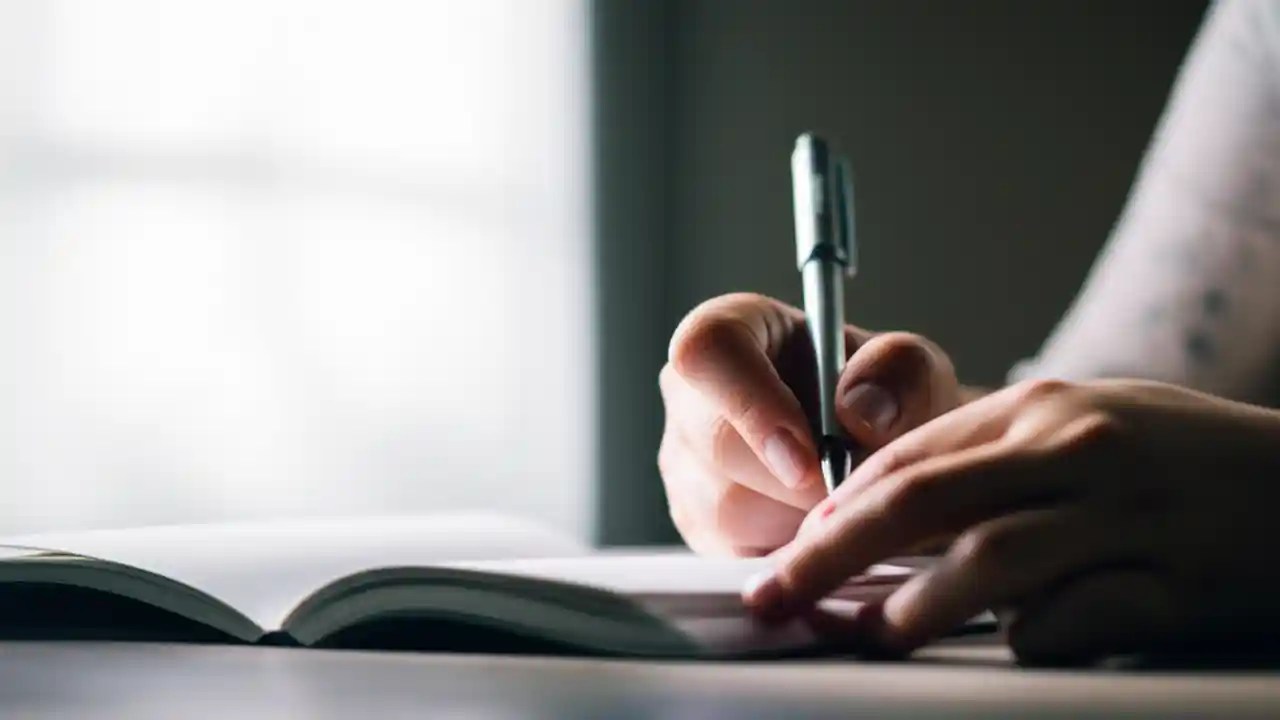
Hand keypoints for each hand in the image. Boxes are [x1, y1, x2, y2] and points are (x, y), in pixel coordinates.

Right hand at [658, 293, 959, 555]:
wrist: (888, 462)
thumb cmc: (890, 404)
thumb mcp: (916, 372)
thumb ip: (899, 372)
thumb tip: (857, 410)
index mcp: (733, 332)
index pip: (706, 350)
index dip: (751, 403)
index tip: (811, 458)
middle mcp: (692, 398)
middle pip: (714, 442)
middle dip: (794, 482)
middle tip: (853, 495)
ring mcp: (686, 468)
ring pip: (724, 509)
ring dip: (798, 522)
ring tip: (845, 507)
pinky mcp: (699, 529)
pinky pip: (731, 554)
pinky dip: (788, 557)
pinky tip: (824, 536)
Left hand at [744, 378, 1279, 663]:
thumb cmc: (1179, 457)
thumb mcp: (1083, 425)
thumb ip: (990, 456)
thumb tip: (888, 504)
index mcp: (1043, 410)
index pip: (912, 458)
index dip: (838, 507)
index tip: (794, 546)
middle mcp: (1075, 452)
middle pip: (924, 502)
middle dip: (833, 553)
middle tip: (779, 596)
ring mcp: (1125, 516)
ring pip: (990, 559)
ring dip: (917, 603)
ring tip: (875, 632)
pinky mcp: (1174, 584)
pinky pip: (1076, 621)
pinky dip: (1029, 637)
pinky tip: (1013, 645)